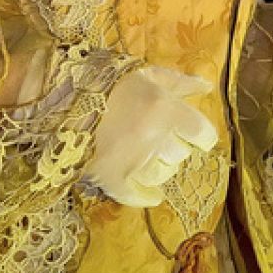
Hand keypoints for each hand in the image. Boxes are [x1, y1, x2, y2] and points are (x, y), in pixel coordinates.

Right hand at [84, 65, 219, 206]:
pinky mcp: (111, 178)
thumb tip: (208, 88)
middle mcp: (153, 137)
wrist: (64, 100)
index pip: (202, 133)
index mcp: (165, 109)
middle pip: (180, 155)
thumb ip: (181, 82)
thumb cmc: (112, 85)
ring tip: (149, 158)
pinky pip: (136, 196)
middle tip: (162, 140)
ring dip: (160, 167)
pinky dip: (145, 197)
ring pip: (162, 175)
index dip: (203, 136)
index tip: (197, 136)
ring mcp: (132, 161)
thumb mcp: (148, 75)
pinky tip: (151, 196)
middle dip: (175, 148)